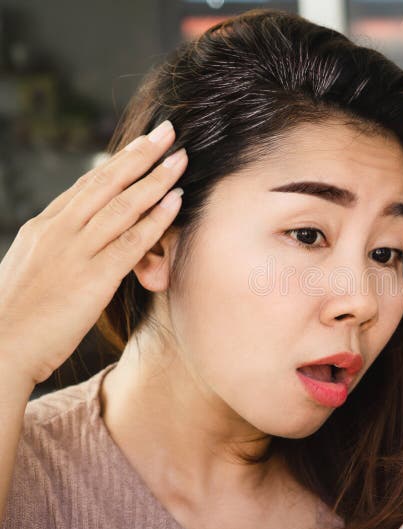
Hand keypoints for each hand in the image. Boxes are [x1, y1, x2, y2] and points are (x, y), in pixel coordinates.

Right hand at [0, 120, 185, 384]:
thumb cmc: (15, 318)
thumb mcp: (32, 271)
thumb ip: (58, 250)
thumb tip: (81, 241)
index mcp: (43, 228)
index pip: (87, 185)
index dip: (118, 162)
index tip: (142, 144)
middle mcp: (58, 232)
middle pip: (106, 182)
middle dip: (140, 154)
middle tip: (167, 131)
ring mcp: (75, 253)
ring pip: (122, 205)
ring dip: (156, 179)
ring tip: (181, 159)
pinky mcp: (92, 280)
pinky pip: (131, 241)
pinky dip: (156, 218)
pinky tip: (176, 201)